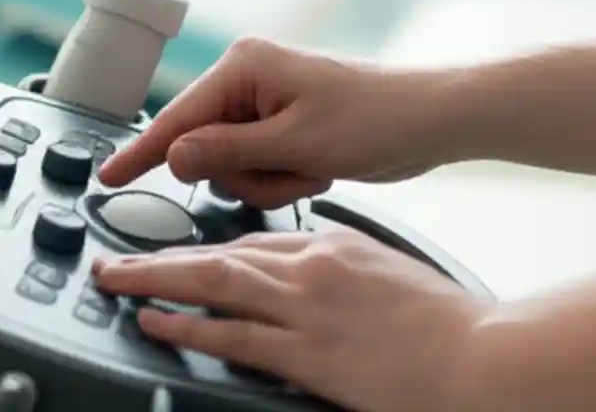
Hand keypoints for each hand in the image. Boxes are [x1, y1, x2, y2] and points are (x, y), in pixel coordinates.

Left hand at [93, 227, 491, 411]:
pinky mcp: (308, 354)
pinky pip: (233, 336)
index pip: (259, 239)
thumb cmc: (451, 323)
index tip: (184, 255)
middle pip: (222, 252)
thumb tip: (330, 278)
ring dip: (155, 277)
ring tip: (114, 277)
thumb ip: (352, 272)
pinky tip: (154, 320)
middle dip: (165, 253)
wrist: (481, 354)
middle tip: (118, 255)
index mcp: (337, 246)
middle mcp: (314, 268)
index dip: (211, 248)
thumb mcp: (395, 277)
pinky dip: (187, 325)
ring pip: (214, 283)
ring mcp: (307, 309)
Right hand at [98, 38, 457, 208]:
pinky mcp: (285, 129)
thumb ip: (227, 152)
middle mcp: (249, 81)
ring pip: (232, 167)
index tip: (107, 177)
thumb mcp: (296, 142)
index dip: (142, 153)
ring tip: (314, 163)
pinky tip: (323, 165)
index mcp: (244, 67)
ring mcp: (267, 107)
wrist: (430, 122)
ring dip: (271, 178)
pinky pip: (261, 170)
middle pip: (205, 150)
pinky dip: (288, 178)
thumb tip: (175, 156)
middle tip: (292, 165)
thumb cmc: (374, 118)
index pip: (176, 119)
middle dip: (246, 171)